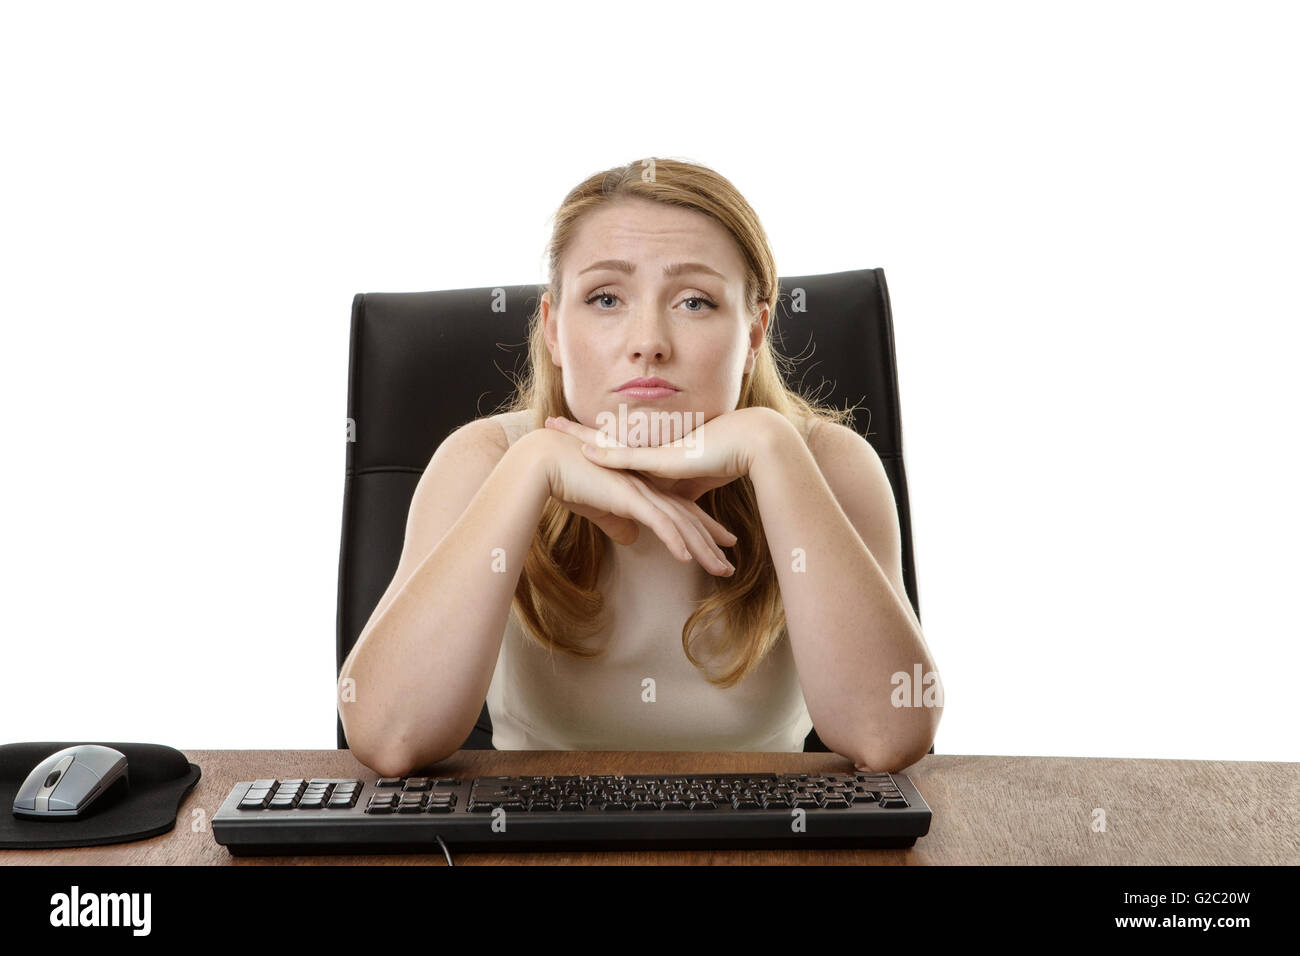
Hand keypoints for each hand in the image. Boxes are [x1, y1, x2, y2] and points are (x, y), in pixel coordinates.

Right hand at [534, 428, 737, 576]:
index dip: (702, 529)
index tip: (721, 545)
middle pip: (688, 518)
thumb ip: (616, 522)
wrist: (545, 461)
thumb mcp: (598, 508)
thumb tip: (631, 538)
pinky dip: (674, 540)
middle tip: (729, 566)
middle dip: (711, 543)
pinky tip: (686, 559)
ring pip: (680, 524)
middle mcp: (647, 489)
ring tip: (720, 570)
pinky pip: (658, 522)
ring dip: (702, 549)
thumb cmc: (567, 481)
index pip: (680, 511)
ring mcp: (640, 492)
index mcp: (643, 490)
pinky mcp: (628, 497)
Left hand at [543, 408, 771, 501]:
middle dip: (576, 431)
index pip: (617, 445)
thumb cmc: (727, 459)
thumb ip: (677, 496)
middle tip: (548, 421)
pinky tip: (586, 451)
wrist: (751, 444)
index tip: (570, 431)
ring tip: (554, 427)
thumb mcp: (695, 483)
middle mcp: (651, 448)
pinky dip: (608, 456)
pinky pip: (631, 458)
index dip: (593, 438)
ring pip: (611, 442)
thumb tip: (667, 513)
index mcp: (654, 454)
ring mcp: (656, 451)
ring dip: (581, 436)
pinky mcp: (667, 459)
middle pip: (605, 437)